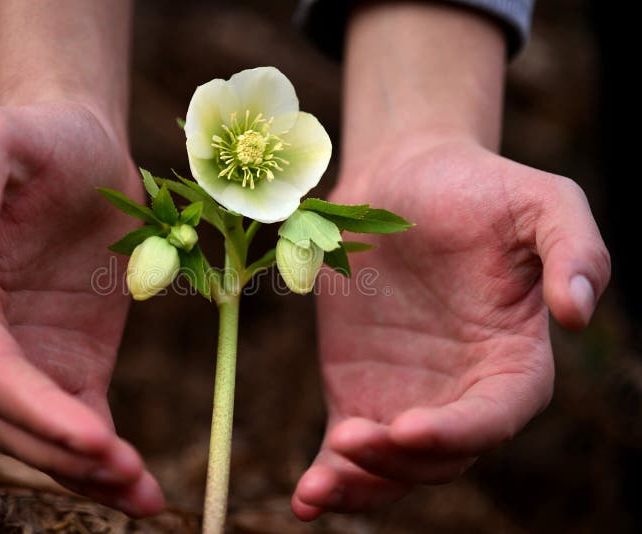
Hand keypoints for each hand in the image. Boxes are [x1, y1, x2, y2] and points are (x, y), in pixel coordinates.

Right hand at [0, 102, 163, 516]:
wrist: (85, 156)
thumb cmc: (39, 141)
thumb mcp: (0, 134)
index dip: (28, 403)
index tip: (89, 432)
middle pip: (6, 416)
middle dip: (62, 451)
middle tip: (126, 472)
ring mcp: (24, 361)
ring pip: (41, 438)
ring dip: (87, 474)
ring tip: (142, 497)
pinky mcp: (68, 370)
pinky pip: (80, 428)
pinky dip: (105, 465)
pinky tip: (142, 491)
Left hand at [291, 138, 609, 518]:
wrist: (403, 176)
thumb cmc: (478, 187)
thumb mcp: (541, 201)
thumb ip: (574, 249)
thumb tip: (577, 313)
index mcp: (513, 358)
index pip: (496, 415)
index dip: (460, 430)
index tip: (409, 426)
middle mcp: (462, 390)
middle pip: (440, 456)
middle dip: (398, 460)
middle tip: (353, 439)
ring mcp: (408, 396)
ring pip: (393, 469)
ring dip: (360, 486)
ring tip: (320, 488)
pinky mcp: (359, 392)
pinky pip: (348, 452)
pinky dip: (331, 480)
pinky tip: (306, 499)